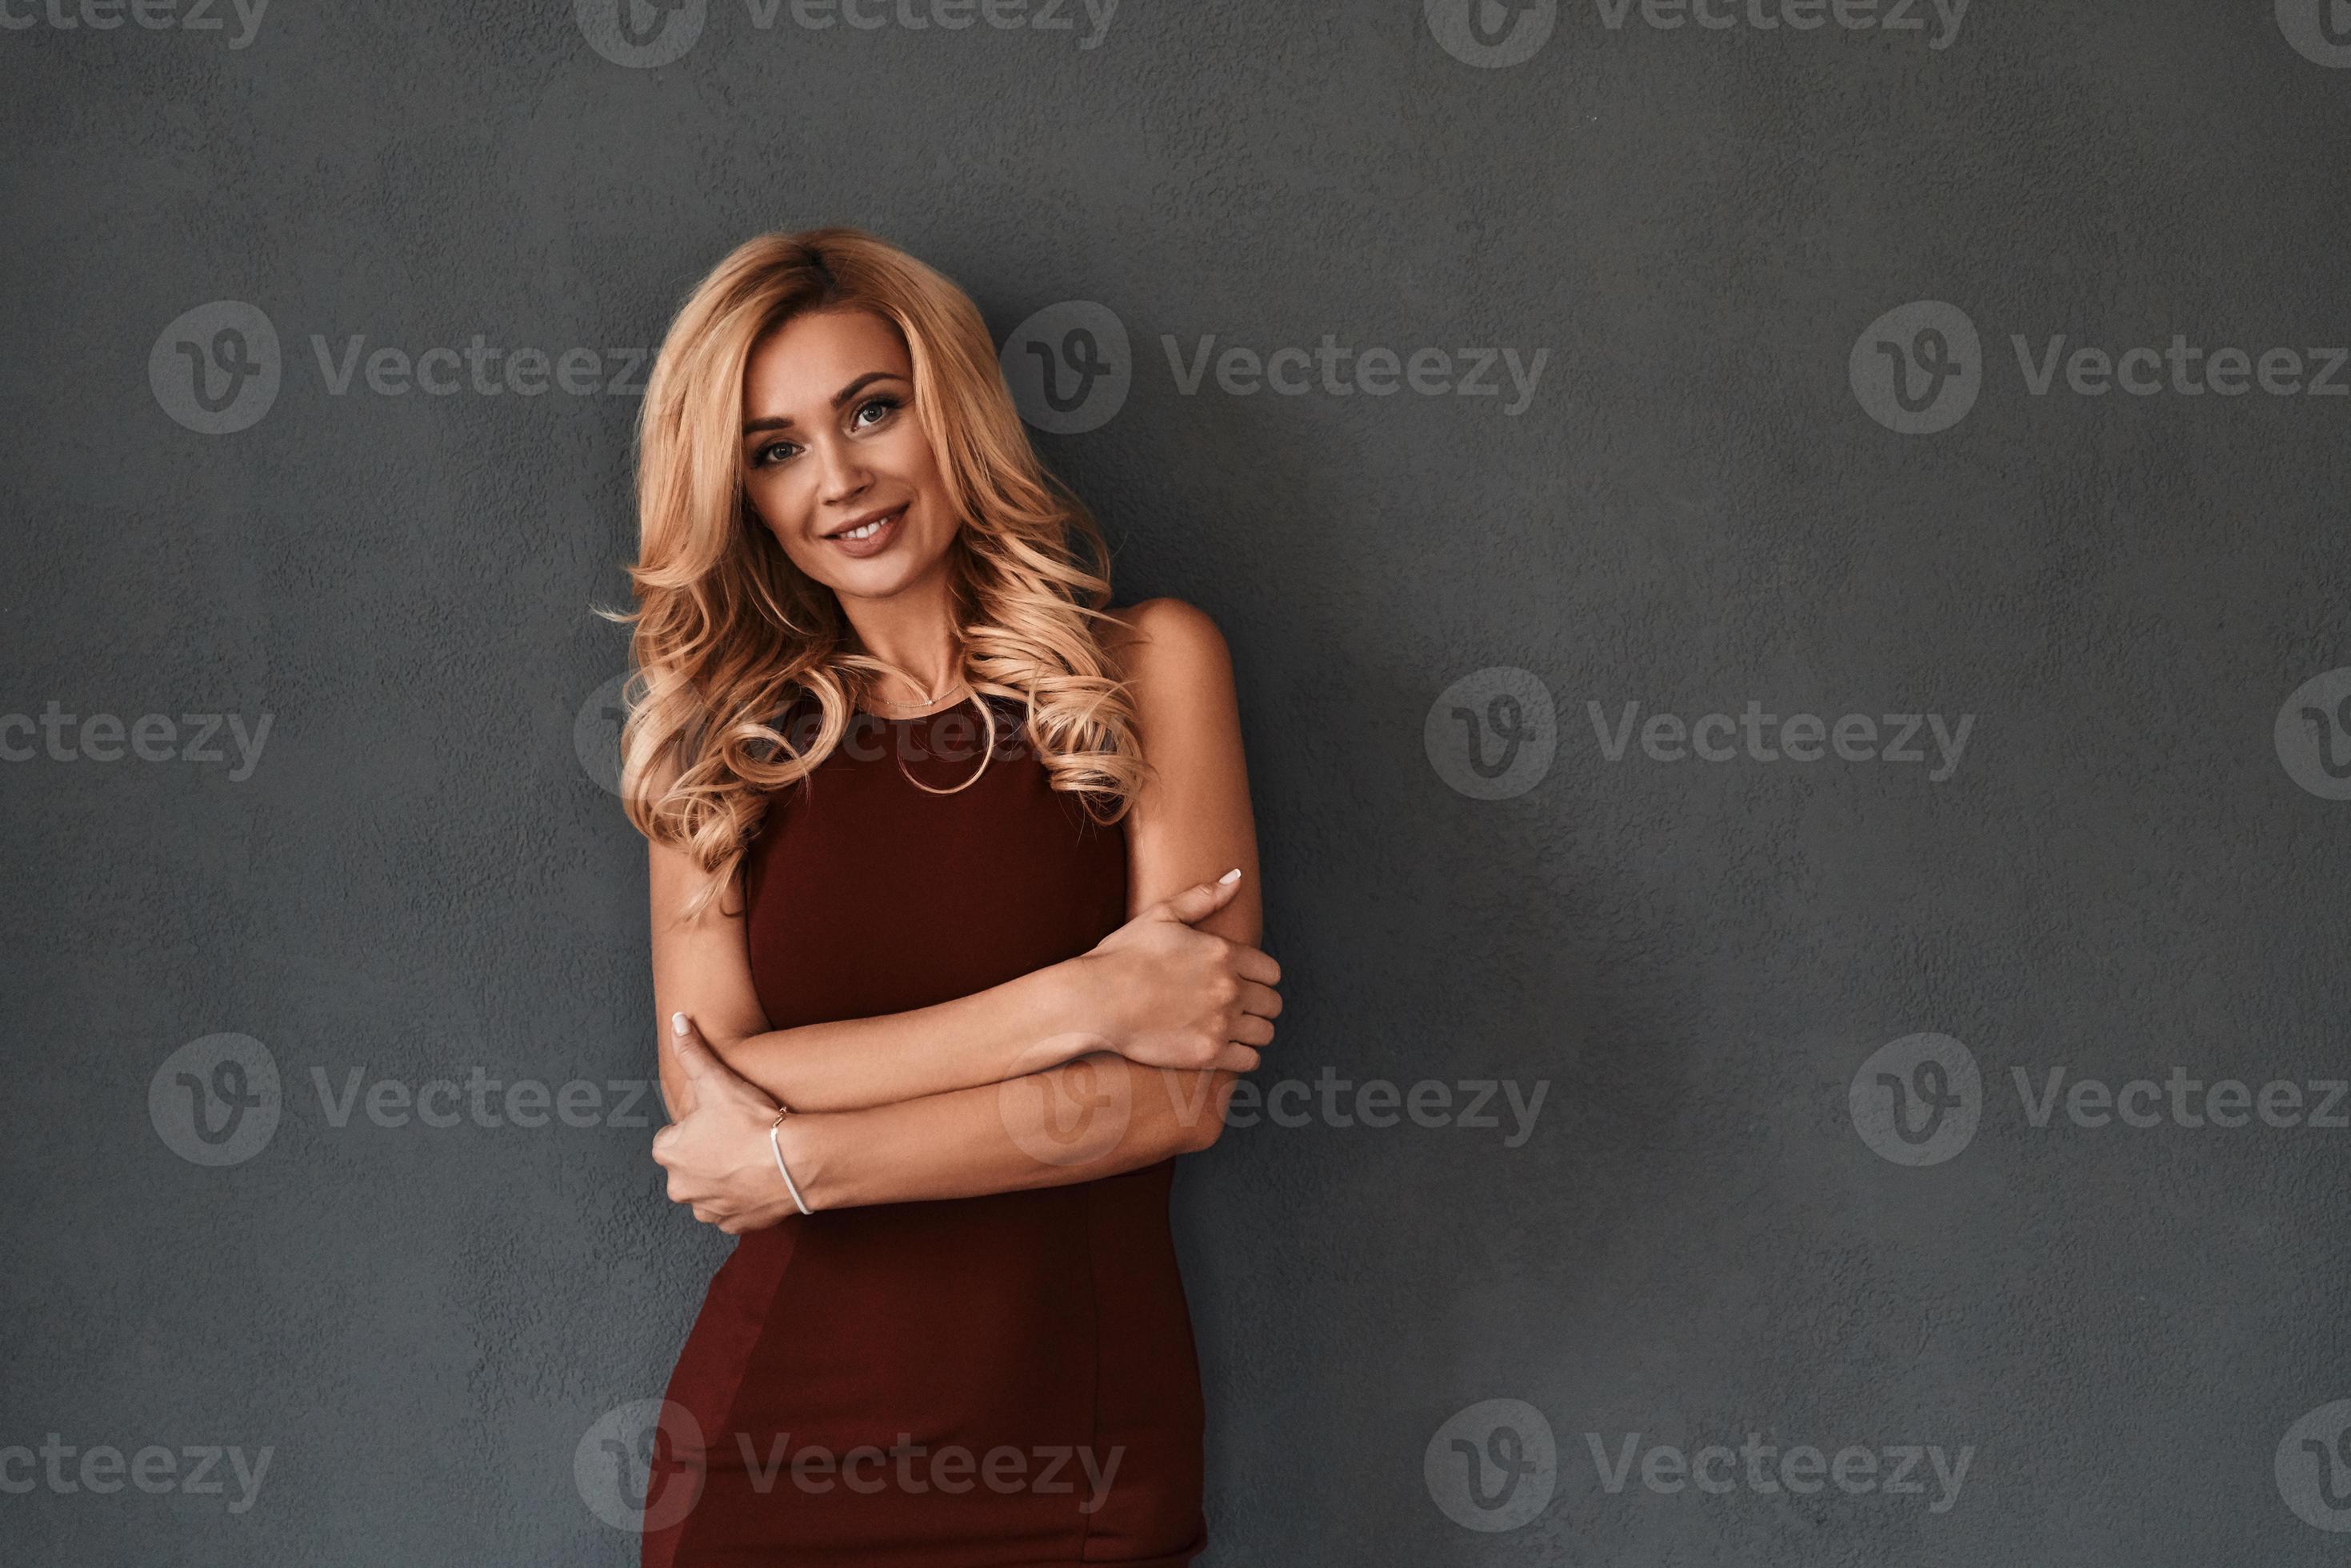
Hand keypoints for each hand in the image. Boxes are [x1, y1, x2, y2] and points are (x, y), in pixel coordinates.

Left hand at [649, 1012, 796, 1234]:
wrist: (794, 1162)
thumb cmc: (753, 1122)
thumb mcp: (718, 1080)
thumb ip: (693, 1052)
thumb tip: (677, 1022)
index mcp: (669, 1154)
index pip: (673, 1138)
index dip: (698, 1127)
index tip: (719, 1120)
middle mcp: (680, 1188)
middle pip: (689, 1166)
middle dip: (708, 1155)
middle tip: (737, 1137)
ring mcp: (707, 1210)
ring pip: (710, 1190)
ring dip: (724, 1178)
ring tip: (750, 1157)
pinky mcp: (732, 1225)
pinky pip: (732, 1210)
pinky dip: (743, 1198)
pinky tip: (760, 1179)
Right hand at [1075, 870, 1282, 1073]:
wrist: (1095, 1000)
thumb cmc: (1123, 956)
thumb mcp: (1161, 915)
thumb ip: (1203, 897)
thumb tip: (1236, 877)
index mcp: (1224, 954)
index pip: (1271, 972)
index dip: (1260, 978)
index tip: (1245, 983)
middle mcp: (1229, 988)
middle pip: (1272, 1003)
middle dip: (1259, 1005)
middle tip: (1239, 1007)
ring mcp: (1221, 1023)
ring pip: (1265, 1032)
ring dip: (1253, 1030)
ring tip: (1234, 1029)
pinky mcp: (1208, 1053)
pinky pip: (1250, 1060)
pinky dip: (1243, 1056)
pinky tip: (1225, 1048)